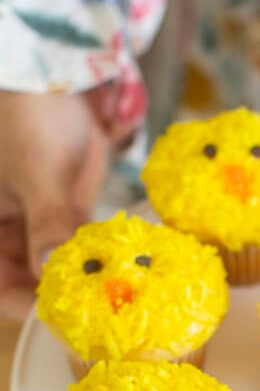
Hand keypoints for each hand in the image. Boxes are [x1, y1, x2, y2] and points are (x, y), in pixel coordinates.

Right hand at [0, 90, 107, 320]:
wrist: (57, 72)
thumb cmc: (30, 112)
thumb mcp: (37, 169)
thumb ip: (48, 221)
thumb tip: (50, 272)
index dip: (20, 304)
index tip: (57, 318)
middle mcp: (2, 229)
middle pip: (22, 281)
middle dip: (55, 298)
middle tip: (96, 316)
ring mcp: (32, 220)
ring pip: (51, 265)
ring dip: (78, 280)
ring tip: (112, 299)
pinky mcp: (62, 210)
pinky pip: (73, 244)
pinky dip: (91, 255)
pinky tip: (116, 269)